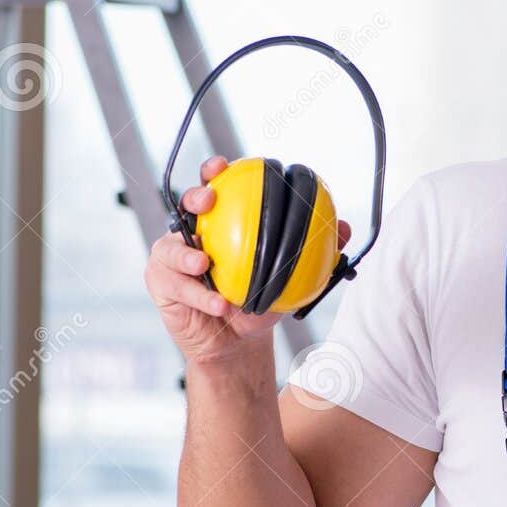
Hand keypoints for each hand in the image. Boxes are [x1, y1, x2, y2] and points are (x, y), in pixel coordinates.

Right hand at [144, 154, 351, 366]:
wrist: (237, 341)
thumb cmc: (261, 300)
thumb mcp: (291, 278)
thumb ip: (316, 252)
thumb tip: (345, 228)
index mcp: (219, 222)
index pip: (215, 188)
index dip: (214, 171)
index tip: (224, 165)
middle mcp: (191, 232)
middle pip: (185, 205)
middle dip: (194, 196)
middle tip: (209, 199)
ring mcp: (172, 257)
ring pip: (172, 247)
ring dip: (187, 252)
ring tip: (204, 261)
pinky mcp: (161, 284)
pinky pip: (178, 286)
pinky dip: (200, 295)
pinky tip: (218, 302)